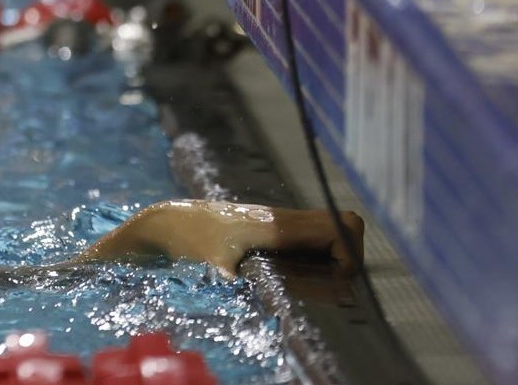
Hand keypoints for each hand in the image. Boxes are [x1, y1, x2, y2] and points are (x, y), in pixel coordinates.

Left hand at [144, 202, 366, 278]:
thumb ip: (240, 284)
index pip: (341, 226)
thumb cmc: (190, 241)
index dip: (350, 254)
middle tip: (334, 284)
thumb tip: (263, 300)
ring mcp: (278, 220)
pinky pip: (309, 236)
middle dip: (349, 256)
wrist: (167, 222)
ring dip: (333, 256)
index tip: (335, 280)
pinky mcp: (270, 227)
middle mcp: (283, 218)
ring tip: (319, 284)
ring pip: (327, 230)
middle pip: (343, 224)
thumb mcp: (215, 268)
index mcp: (278, 224)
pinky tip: (298, 276)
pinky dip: (316, 255)